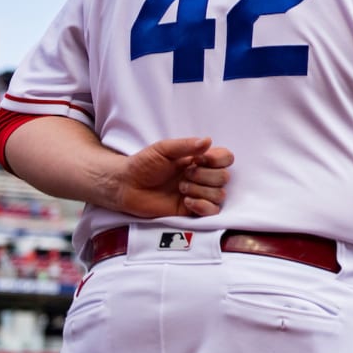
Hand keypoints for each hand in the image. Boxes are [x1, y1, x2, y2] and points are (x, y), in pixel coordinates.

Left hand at [111, 137, 234, 218]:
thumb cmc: (143, 164)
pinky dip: (203, 206)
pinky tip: (187, 202)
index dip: (218, 160)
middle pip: (224, 177)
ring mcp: (199, 194)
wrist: (126, 186)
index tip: (198, 160)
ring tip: (180, 189)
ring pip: (220, 194)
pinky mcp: (193, 210)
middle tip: (184, 175)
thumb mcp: (163, 149)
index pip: (226, 158)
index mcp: (199, 160)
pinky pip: (213, 211)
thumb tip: (208, 141)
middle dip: (204, 176)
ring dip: (200, 191)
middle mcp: (202, 176)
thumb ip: (186, 145)